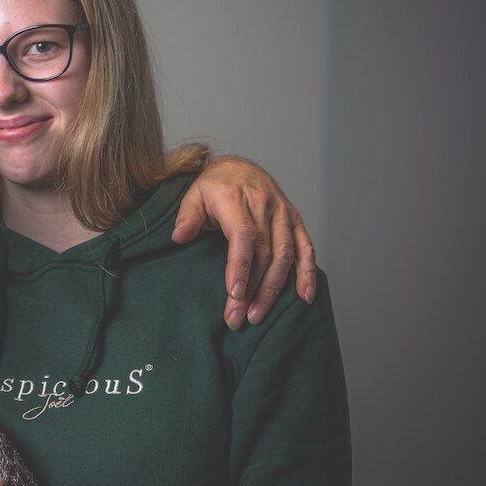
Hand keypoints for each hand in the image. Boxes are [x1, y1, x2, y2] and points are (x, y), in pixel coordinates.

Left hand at [172, 155, 316, 329]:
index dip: (240, 266)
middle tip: (238, 318)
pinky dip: (307, 273)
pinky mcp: (295, 220)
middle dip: (252, 289)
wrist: (239, 167)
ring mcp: (283, 213)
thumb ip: (187, 216)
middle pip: (263, 253)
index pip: (243, 236)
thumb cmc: (213, 186)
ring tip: (258, 316)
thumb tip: (178, 237)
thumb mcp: (193, 195)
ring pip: (285, 255)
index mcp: (236, 199)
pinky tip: (304, 297)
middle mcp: (264, 206)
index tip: (234, 294)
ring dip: (274, 289)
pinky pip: (306, 248)